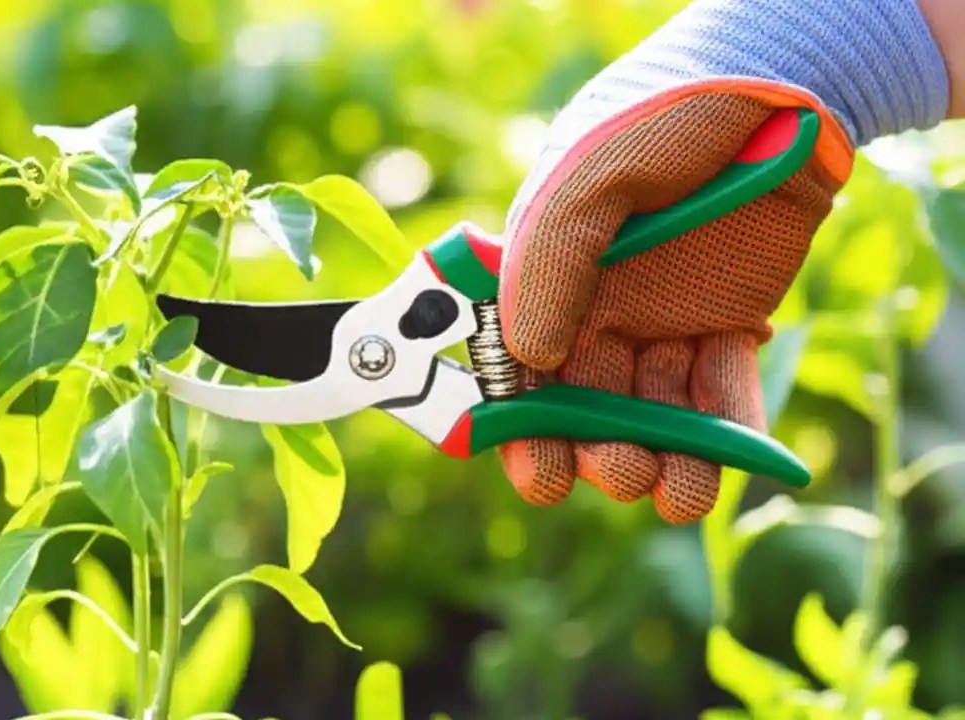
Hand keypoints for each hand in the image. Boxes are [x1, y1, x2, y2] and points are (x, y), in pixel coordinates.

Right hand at [497, 80, 852, 522]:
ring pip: (652, 415)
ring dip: (660, 459)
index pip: (517, 373)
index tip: (537, 472)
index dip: (520, 429)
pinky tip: (726, 457)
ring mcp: (663, 322)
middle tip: (615, 469)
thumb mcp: (588, 181)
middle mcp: (597, 311)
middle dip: (594, 453)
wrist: (771, 94)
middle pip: (584, 408)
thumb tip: (527, 359)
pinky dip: (726, 432)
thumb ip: (550, 265)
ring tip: (674, 485)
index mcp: (546, 283)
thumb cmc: (658, 122)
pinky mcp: (730, 325)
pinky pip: (723, 394)